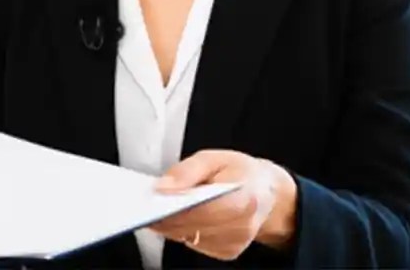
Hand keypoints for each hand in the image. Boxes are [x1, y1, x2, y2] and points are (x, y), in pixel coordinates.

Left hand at [148, 151, 297, 260]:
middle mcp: (242, 227)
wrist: (267, 192)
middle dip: (164, 217)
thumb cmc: (241, 172)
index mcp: (244, 200)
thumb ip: (187, 171)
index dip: (173, 210)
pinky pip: (194, 243)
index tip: (149, 203)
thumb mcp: (215, 158)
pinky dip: (182, 230)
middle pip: (191, 228)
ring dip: (170, 225)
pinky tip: (175, 217)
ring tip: (154, 208)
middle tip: (142, 205)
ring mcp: (235, 243)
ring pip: (188, 238)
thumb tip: (163, 187)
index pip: (202, 211)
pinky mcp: (227, 252)